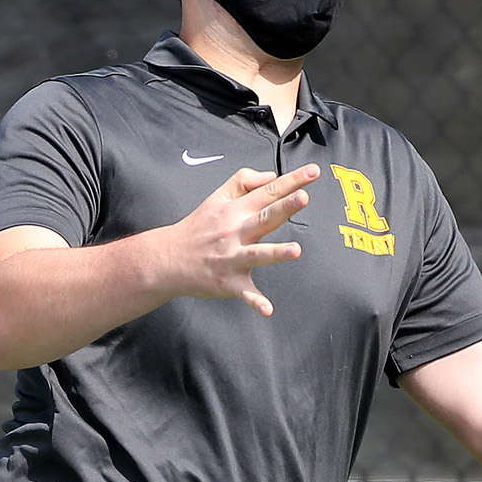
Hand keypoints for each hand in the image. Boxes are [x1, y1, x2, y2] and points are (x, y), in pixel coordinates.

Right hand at [161, 164, 319, 314]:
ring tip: (295, 250)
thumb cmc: (198, 227)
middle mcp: (235, 232)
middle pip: (264, 218)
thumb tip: (272, 176)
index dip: (291, 181)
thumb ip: (244, 181)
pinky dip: (255, 301)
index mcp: (235, 211)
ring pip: (257, 254)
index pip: (268, 192)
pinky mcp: (228, 282)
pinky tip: (267, 310)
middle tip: (303, 197)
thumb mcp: (217, 197)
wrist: (168, 258)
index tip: (313, 171)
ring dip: (276, 253)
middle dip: (284, 208)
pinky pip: (244, 293)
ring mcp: (231, 258)